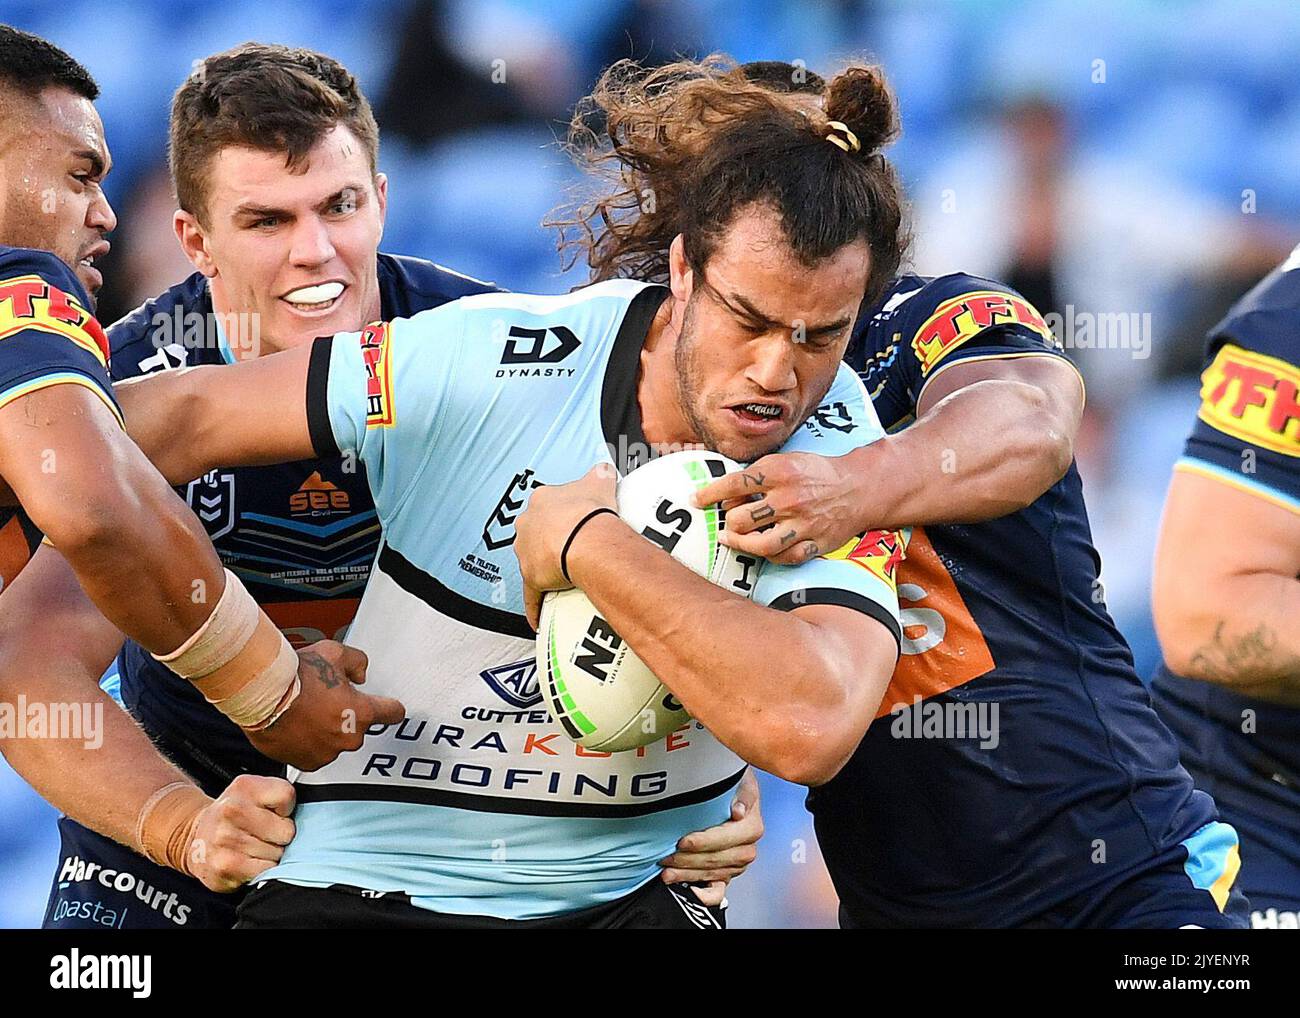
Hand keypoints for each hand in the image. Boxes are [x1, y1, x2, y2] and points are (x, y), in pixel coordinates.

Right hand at [188, 774, 296, 892]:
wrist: (195, 837)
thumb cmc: (235, 816)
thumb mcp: (255, 792)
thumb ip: (280, 795)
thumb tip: (314, 813)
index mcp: (245, 786)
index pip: (287, 795)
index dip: (288, 809)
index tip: (276, 812)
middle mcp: (232, 809)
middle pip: (287, 830)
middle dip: (281, 835)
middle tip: (264, 834)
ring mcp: (226, 838)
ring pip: (278, 853)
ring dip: (271, 854)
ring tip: (253, 847)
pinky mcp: (226, 865)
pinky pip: (266, 870)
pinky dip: (262, 869)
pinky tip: (248, 861)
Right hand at [244, 640, 405, 770]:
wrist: (263, 695)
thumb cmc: (297, 676)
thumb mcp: (336, 653)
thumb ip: (357, 662)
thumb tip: (360, 674)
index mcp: (362, 712)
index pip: (393, 713)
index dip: (391, 708)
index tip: (390, 708)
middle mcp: (349, 738)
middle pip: (359, 727)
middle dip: (347, 715)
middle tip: (326, 700)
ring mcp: (327, 753)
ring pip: (335, 741)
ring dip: (327, 730)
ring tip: (307, 712)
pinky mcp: (306, 763)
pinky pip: (315, 753)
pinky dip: (308, 742)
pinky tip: (297, 725)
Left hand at [514, 462, 618, 629]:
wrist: (587, 538)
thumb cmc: (591, 513)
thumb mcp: (599, 482)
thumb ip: (599, 474)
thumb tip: (604, 469)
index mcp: (543, 500)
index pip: (547, 507)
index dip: (561, 514)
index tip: (571, 519)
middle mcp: (529, 524)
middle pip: (535, 532)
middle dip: (548, 539)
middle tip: (568, 545)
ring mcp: (527, 551)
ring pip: (532, 560)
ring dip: (544, 566)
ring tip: (561, 572)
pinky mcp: (532, 577)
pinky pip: (531, 594)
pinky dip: (534, 605)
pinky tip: (537, 617)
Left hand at [658, 768, 762, 905]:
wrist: (731, 792)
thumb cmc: (732, 785)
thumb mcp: (739, 780)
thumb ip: (743, 794)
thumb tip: (738, 811)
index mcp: (751, 826)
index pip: (725, 839)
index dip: (703, 842)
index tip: (682, 841)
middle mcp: (747, 848)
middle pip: (715, 860)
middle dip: (688, 860)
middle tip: (665, 857)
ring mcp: (737, 864)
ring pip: (712, 875)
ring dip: (687, 875)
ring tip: (666, 872)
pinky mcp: (727, 873)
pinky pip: (718, 892)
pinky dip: (704, 895)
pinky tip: (688, 892)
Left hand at [692, 449, 868, 564]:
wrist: (859, 488)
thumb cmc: (816, 473)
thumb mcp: (786, 461)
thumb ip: (757, 476)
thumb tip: (724, 496)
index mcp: (780, 472)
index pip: (733, 484)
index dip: (708, 494)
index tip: (695, 500)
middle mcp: (789, 499)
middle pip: (741, 519)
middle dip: (728, 521)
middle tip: (725, 522)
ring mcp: (803, 524)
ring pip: (759, 545)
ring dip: (740, 544)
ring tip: (731, 539)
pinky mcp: (814, 543)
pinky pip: (784, 558)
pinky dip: (768, 556)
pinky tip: (761, 549)